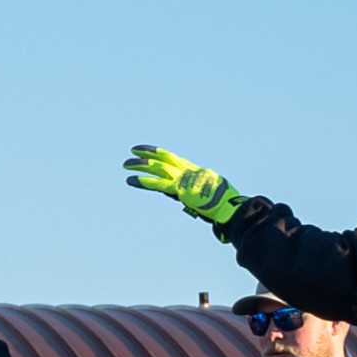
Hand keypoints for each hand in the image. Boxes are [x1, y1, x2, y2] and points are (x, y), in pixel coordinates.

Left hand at [123, 145, 246, 226]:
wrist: (231, 206)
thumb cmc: (225, 203)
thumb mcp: (210, 193)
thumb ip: (198, 193)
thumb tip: (192, 200)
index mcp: (196, 171)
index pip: (174, 159)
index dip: (160, 154)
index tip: (150, 151)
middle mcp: (189, 171)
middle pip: (165, 158)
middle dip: (149, 153)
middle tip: (134, 150)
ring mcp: (184, 179)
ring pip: (158, 167)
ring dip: (141, 165)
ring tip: (126, 164)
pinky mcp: (180, 189)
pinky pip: (158, 184)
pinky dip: (144, 182)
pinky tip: (131, 180)